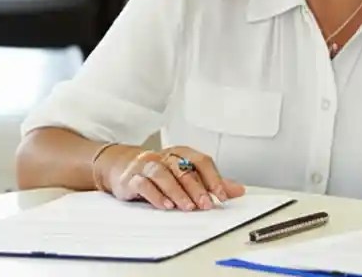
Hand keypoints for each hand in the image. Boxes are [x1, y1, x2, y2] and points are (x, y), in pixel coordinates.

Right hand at [101, 146, 245, 210]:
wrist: (123, 167)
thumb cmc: (160, 172)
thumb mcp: (186, 174)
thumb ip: (211, 183)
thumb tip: (238, 190)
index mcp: (182, 154)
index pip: (201, 161)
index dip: (213, 178)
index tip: (222, 195)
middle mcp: (165, 157)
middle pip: (183, 169)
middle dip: (197, 188)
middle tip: (206, 204)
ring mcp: (148, 165)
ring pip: (163, 174)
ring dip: (177, 192)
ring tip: (187, 207)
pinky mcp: (132, 177)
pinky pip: (144, 184)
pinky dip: (156, 195)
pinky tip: (166, 206)